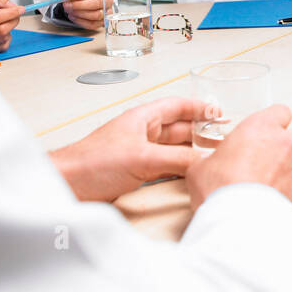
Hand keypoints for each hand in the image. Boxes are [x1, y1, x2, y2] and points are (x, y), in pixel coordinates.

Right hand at [0, 0, 22, 52]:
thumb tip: (11, 5)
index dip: (12, 12)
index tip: (20, 8)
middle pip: (2, 29)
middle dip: (14, 20)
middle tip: (15, 14)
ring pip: (4, 38)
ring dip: (9, 29)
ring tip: (3, 22)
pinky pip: (1, 47)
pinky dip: (6, 38)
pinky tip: (0, 32)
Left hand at [49, 97, 208, 201]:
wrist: (67, 185)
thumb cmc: (93, 163)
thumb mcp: (143, 159)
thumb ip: (177, 159)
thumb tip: (203, 163)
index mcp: (143, 118)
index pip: (177, 106)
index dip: (200, 107)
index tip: (219, 113)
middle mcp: (142, 133)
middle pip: (179, 127)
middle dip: (202, 130)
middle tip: (224, 137)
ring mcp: (139, 152)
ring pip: (174, 147)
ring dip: (193, 150)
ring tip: (214, 154)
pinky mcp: (135, 171)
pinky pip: (165, 165)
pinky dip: (181, 167)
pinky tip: (191, 172)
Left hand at [61, 0, 104, 28]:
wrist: (91, 1)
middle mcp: (108, 0)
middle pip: (97, 3)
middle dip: (79, 5)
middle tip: (67, 4)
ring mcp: (107, 12)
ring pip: (95, 15)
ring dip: (80, 13)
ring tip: (69, 10)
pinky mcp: (103, 22)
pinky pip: (93, 24)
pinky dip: (81, 21)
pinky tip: (73, 16)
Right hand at [186, 104, 291, 209]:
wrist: (236, 222)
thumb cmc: (220, 190)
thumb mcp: (201, 167)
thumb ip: (209, 159)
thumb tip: (205, 165)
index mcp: (260, 128)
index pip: (281, 111)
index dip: (274, 120)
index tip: (266, 128)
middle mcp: (284, 144)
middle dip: (288, 141)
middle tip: (270, 152)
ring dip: (290, 165)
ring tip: (270, 178)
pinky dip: (290, 188)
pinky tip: (273, 196)